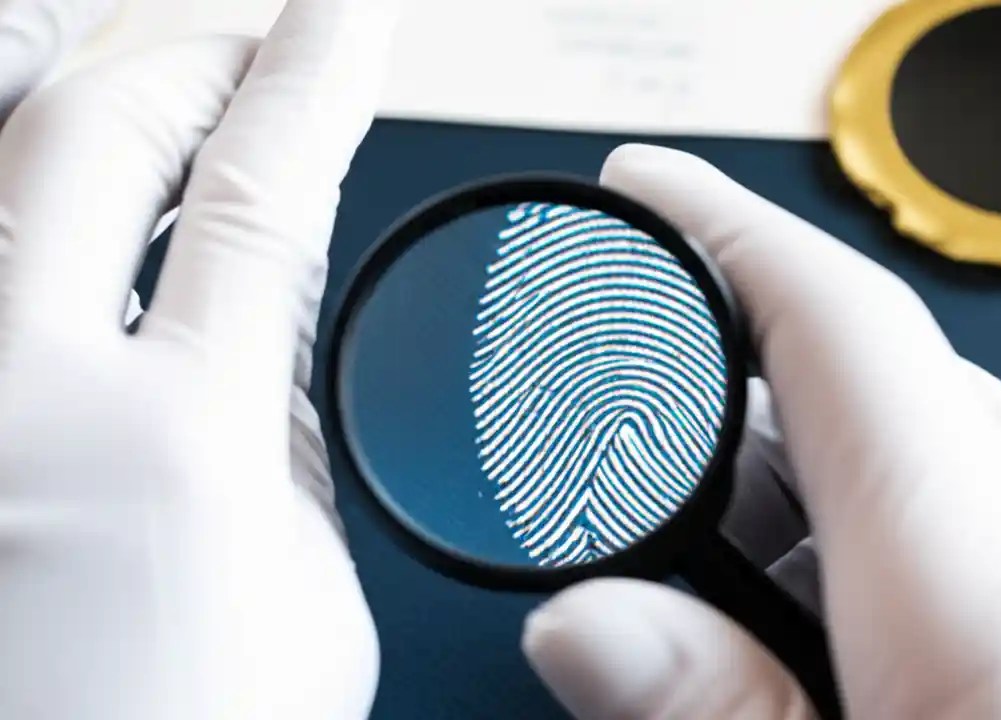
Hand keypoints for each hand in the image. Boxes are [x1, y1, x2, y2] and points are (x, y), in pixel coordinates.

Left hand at [0, 1, 397, 717]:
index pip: (262, 197)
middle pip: (98, 131)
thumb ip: (286, 426)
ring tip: (120, 63)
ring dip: (58, 75)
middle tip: (247, 54)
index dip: (317, 78)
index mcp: (175, 453)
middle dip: (191, 60)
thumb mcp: (299, 592)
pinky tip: (24, 165)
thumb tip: (271, 289)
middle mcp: (15, 405)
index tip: (347, 21)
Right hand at [520, 145, 1000, 718]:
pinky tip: (871, 640)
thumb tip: (588, 629)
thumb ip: (716, 711)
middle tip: (643, 513)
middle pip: (861, 389)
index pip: (831, 318)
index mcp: (995, 564)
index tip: (640, 191)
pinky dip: (900, 540)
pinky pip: (998, 503)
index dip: (717, 230)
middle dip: (732, 422)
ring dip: (816, 502)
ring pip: (924, 450)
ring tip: (762, 629)